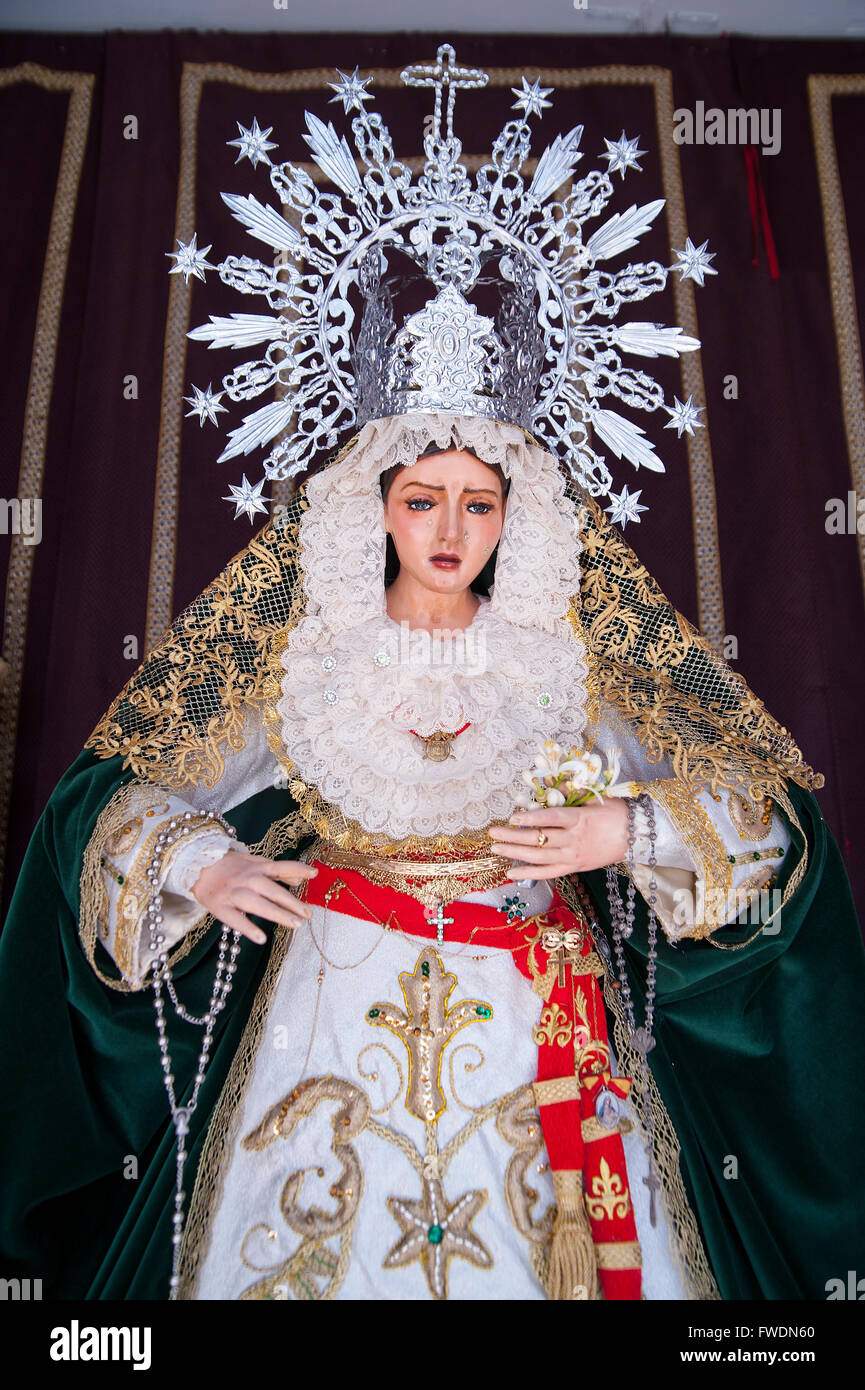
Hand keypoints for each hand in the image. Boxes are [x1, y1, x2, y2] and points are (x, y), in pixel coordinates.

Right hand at [191, 849, 317, 944]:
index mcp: (256, 867)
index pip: (280, 867)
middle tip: (308, 914)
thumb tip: (299, 881)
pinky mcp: (220, 907)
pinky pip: (235, 919)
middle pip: (272, 890)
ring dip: (277, 914)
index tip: (314, 874)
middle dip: (291, 902)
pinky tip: (261, 938)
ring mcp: (233, 893)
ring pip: (257, 904)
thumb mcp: (254, 863)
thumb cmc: (230, 867)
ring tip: (295, 924)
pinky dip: (248, 928)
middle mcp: (247, 879)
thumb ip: (277, 872)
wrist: (196, 866)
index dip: (297, 869)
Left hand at [487, 799, 629, 879]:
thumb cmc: (617, 814)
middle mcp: (573, 839)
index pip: (549, 819)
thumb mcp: (596, 798)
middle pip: (538, 839)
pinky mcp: (575, 867)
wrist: (637, 836)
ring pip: (539, 857)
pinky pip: (548, 873)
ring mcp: (573, 856)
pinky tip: (511, 873)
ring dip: (515, 852)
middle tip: (492, 833)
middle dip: (512, 836)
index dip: (530, 819)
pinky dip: (529, 874)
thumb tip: (550, 786)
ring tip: (496, 848)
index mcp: (579, 819)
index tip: (512, 817)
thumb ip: (572, 794)